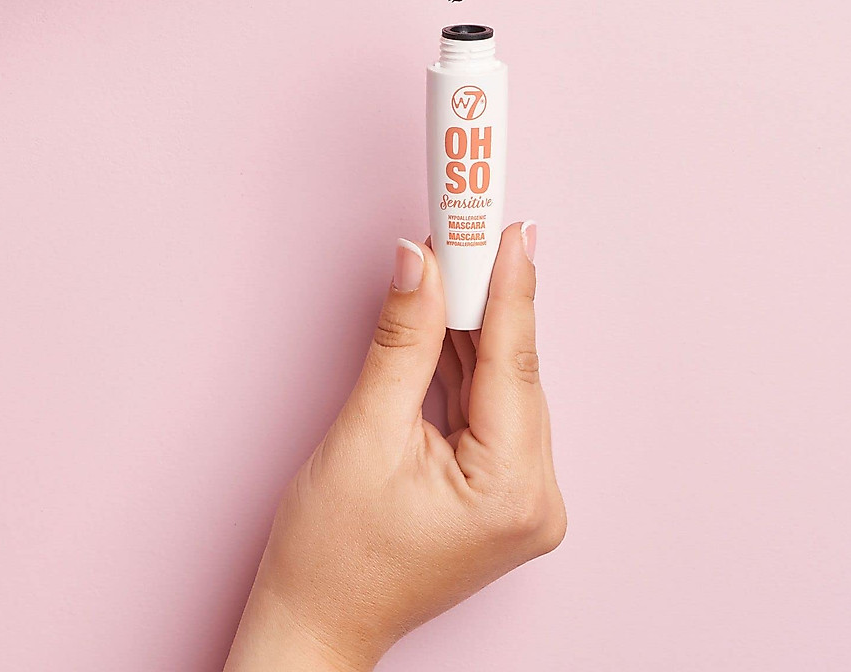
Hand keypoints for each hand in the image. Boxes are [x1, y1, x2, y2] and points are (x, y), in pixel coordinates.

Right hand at [225, 223, 565, 671]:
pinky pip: (486, 409)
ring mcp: (521, 499)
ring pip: (499, 385)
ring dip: (471, 325)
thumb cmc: (330, 555)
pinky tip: (446, 315)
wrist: (315, 625)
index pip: (512, 362)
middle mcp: (535, 498)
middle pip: (510, 370)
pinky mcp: (500, 491)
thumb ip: (401, 339)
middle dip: (485, 296)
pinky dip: (461, 364)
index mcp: (513, 491)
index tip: (507, 224)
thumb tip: (419, 262)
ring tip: (454, 256)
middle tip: (471, 225)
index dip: (506, 284)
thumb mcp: (364, 432)